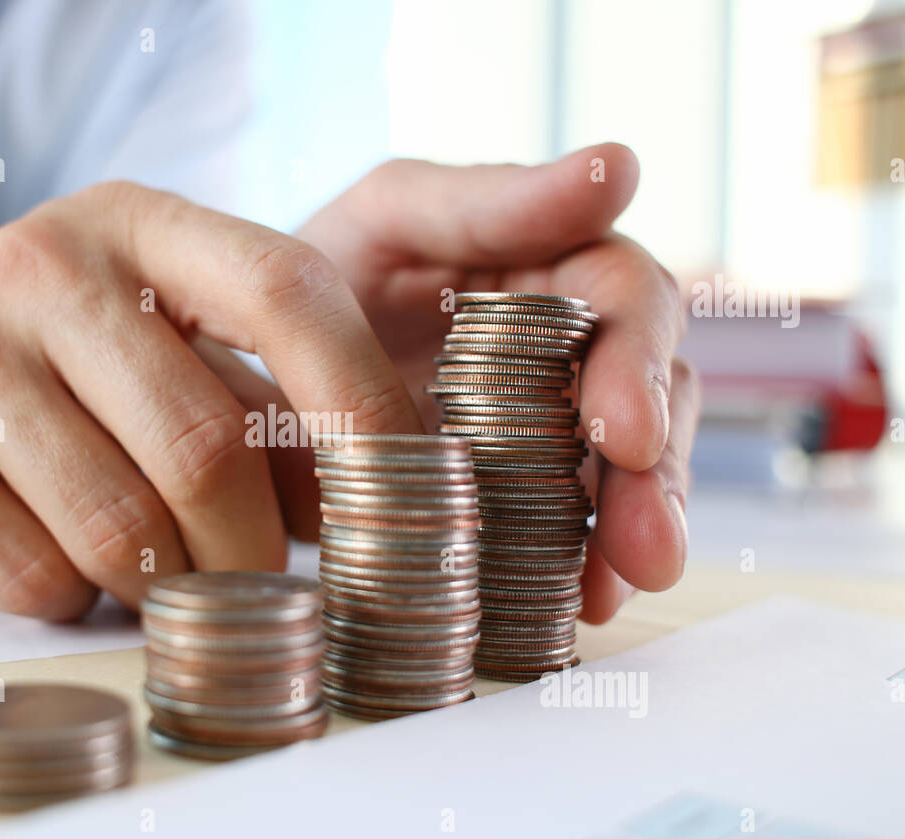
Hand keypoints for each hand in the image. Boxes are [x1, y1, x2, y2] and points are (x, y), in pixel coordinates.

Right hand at [0, 183, 422, 616]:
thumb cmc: (67, 357)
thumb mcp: (173, 343)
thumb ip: (278, 410)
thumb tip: (389, 508)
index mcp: (140, 223)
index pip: (282, 291)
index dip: (360, 397)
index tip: (409, 488)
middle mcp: (43, 265)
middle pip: (202, 447)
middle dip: (255, 549)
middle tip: (264, 583)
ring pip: (116, 533)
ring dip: (164, 586)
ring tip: (163, 575)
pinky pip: (30, 578)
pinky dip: (74, 604)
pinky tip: (69, 569)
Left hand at [216, 144, 698, 623]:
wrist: (250, 357)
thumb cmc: (323, 266)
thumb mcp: (393, 218)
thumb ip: (494, 200)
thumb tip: (621, 166)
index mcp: (555, 268)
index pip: (629, 303)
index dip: (639, 365)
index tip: (627, 435)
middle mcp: (570, 349)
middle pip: (651, 403)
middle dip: (654, 479)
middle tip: (646, 549)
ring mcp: (546, 428)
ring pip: (625, 475)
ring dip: (629, 535)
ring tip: (608, 594)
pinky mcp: (515, 493)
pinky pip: (567, 529)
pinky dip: (575, 567)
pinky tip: (573, 605)